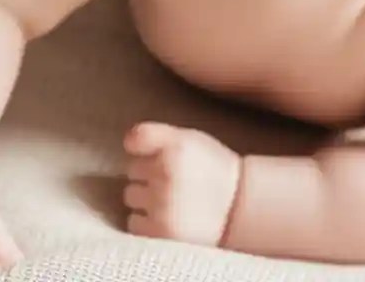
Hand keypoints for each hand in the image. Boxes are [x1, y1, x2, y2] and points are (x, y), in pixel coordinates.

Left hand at [122, 122, 242, 246]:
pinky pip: (133, 222)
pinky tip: (166, 217)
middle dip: (147, 174)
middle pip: (132, 170)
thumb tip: (125, 143)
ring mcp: (161, 204)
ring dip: (145, 198)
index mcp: (174, 147)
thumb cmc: (211, 169)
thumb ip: (156, 134)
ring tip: (170, 200)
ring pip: (131, 196)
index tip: (155, 154)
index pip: (135, 139)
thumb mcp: (189, 139)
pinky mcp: (160, 230)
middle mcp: (165, 173)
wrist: (239, 208)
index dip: (143, 148)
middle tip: (172, 180)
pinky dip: (146, 221)